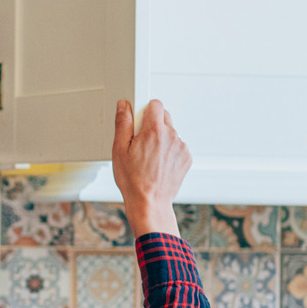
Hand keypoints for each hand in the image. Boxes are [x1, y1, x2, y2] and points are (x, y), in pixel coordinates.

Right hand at [110, 99, 191, 237]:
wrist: (149, 203)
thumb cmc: (133, 181)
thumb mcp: (119, 150)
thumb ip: (123, 123)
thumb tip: (124, 105)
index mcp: (154, 131)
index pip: (155, 104)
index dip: (144, 110)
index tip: (138, 121)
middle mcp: (171, 136)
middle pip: (164, 116)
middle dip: (152, 124)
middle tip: (140, 142)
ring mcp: (181, 148)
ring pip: (171, 132)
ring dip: (161, 138)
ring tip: (149, 157)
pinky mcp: (186, 158)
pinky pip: (177, 146)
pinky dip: (169, 151)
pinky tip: (158, 164)